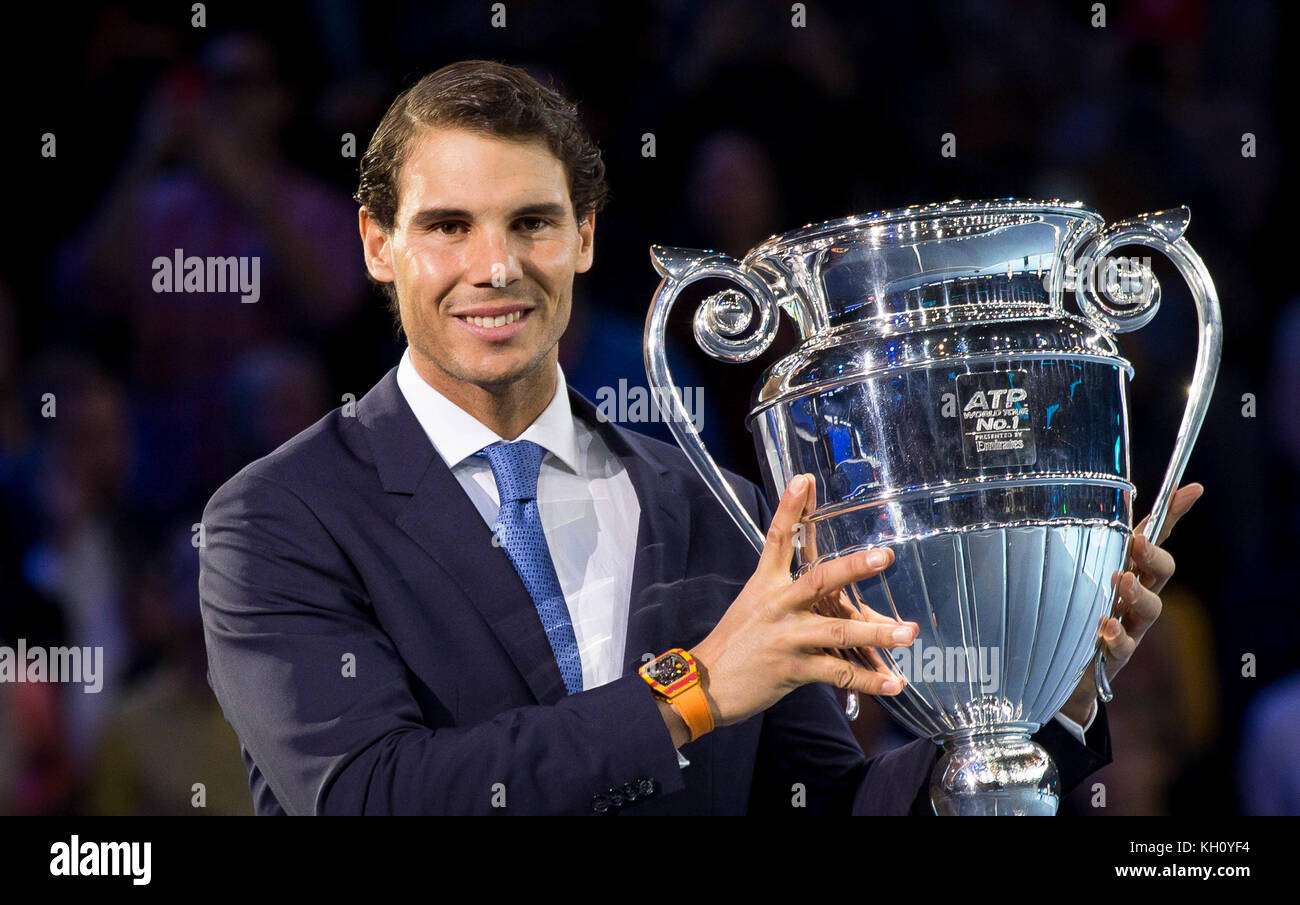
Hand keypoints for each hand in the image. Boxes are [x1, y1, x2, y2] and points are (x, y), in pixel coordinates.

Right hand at [688, 473, 916, 728]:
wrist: (706, 683)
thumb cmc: (736, 642)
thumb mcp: (757, 607)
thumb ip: (797, 598)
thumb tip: (839, 598)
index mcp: (766, 584)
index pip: (778, 538)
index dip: (791, 508)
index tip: (804, 480)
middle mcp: (777, 606)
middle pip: (818, 580)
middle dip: (854, 567)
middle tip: (885, 556)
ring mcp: (786, 638)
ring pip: (836, 631)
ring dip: (876, 633)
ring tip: (908, 633)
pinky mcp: (792, 669)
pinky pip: (837, 673)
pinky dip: (868, 680)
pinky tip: (893, 683)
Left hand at [1060, 482, 1203, 724]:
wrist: (1057, 670)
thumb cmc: (1064, 611)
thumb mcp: (1068, 573)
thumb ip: (1077, 546)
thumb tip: (1076, 499)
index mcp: (1124, 570)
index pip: (1153, 538)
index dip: (1172, 514)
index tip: (1192, 488)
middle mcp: (1131, 597)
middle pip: (1161, 572)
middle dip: (1154, 555)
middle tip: (1138, 543)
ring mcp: (1127, 626)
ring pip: (1151, 609)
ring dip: (1139, 593)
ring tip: (1120, 581)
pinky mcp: (1113, 655)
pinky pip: (1124, 646)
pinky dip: (1116, 636)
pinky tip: (1104, 627)